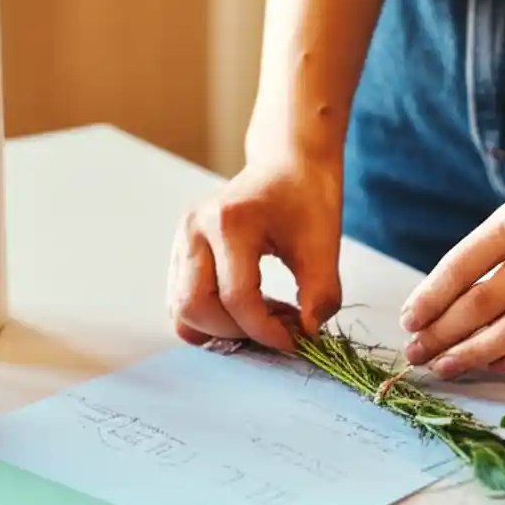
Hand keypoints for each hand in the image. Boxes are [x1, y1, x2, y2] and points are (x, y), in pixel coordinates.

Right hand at [167, 161, 342, 350]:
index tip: (295, 340)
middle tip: (274, 330)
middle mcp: (194, 229)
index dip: (266, 330)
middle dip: (235, 332)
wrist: (287, 164)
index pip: (236, 297)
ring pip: (180, 310)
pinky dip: (208, 317)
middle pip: (194, 307)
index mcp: (228, 223)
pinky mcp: (180, 250)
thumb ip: (320, 294)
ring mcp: (182, 239)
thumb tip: (306, 335)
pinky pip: (180, 300)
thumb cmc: (306, 197)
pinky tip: (243, 311)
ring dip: (218, 329)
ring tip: (259, 320)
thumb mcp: (324, 244)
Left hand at [400, 169, 504, 376]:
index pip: (464, 263)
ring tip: (445, 366)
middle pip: (484, 302)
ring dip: (474, 353)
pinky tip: (495, 366)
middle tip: (417, 352)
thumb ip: (490, 254)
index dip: (430, 297)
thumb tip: (439, 304)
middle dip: (442, 333)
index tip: (409, 320)